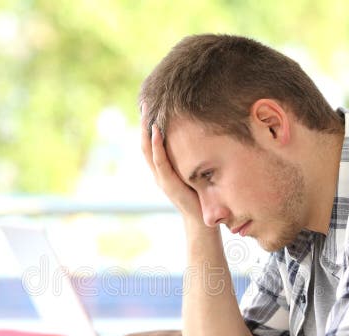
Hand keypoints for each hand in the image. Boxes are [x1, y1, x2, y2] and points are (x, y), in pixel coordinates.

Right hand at [140, 105, 204, 225]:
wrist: (201, 222)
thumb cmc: (201, 197)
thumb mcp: (195, 172)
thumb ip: (193, 159)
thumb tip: (203, 137)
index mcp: (163, 170)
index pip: (151, 144)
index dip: (149, 125)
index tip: (151, 106)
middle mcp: (158, 173)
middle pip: (145, 143)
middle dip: (145, 122)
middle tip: (145, 101)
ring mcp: (161, 179)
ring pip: (148, 150)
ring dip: (147, 129)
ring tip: (148, 111)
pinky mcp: (168, 184)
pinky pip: (160, 162)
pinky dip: (157, 146)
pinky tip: (157, 131)